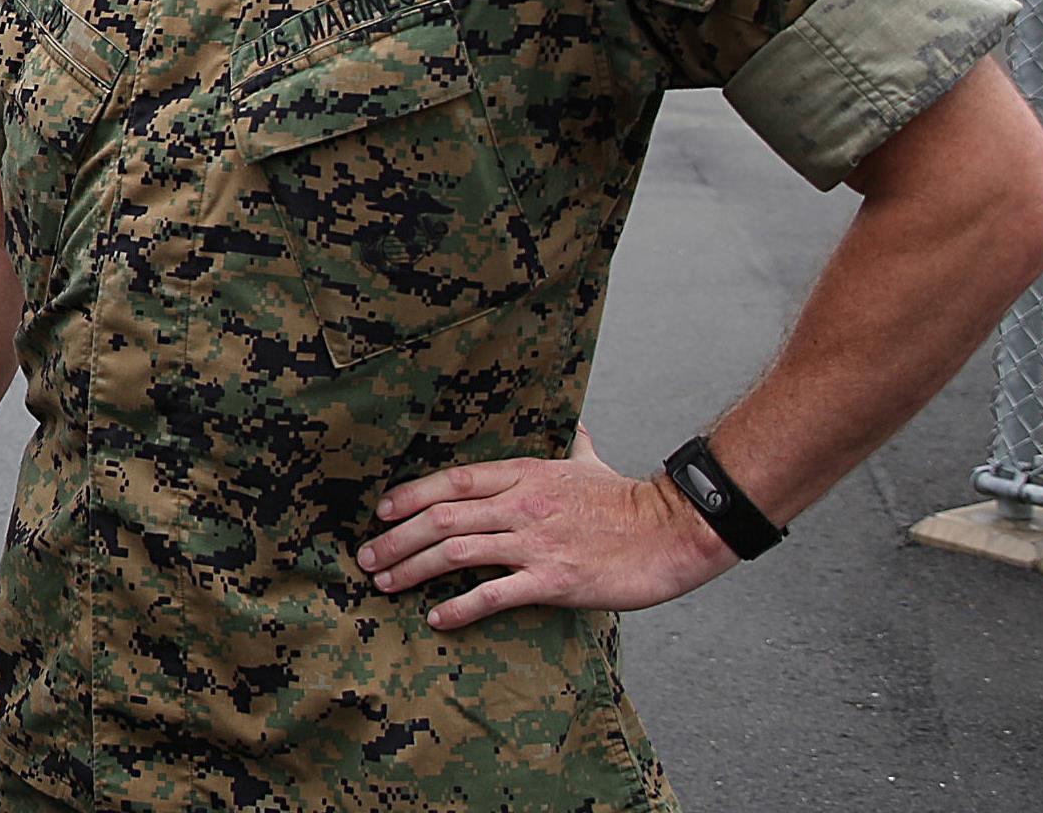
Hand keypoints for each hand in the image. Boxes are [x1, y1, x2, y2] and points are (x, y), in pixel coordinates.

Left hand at [359, 428, 739, 629]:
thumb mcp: (592, 464)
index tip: (382, 512)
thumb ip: (574, 445)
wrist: (675, 531)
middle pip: (442, 518)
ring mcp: (537, 541)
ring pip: (456, 552)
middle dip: (397, 539)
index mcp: (525, 474)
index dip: (411, 495)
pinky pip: (495, 593)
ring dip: (413, 569)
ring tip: (385, 584)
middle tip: (367, 558)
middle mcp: (522, 504)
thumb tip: (576, 426)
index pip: (453, 480)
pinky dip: (460, 606)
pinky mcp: (555, 578)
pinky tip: (437, 617)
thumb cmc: (630, 501)